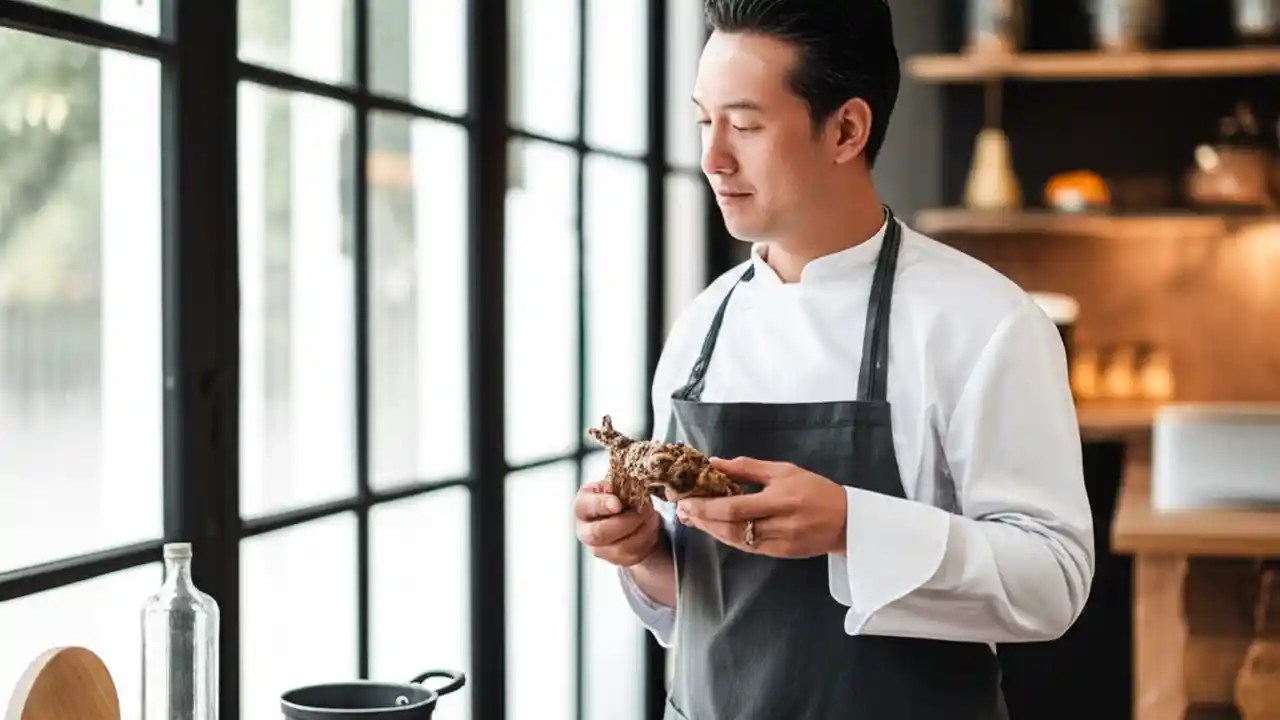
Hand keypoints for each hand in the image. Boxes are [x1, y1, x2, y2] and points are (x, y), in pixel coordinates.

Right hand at [574, 481, 662, 566]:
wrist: (623, 514)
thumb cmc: (615, 496)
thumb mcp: (614, 485)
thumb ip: (618, 486)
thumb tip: (630, 489)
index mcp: (582, 507)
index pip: (587, 507)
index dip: (602, 505)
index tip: (618, 504)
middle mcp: (585, 532)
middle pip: (600, 533)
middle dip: (627, 521)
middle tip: (645, 509)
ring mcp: (599, 549)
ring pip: (621, 548)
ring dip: (642, 531)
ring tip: (653, 515)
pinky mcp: (616, 560)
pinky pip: (634, 556)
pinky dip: (648, 540)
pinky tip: (651, 526)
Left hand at [676, 457, 847, 557]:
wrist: (848, 521)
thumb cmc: (815, 489)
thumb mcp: (784, 470)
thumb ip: (748, 467)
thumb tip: (715, 462)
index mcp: (781, 499)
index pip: (735, 507)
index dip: (707, 507)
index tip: (686, 501)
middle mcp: (780, 524)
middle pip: (731, 527)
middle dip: (703, 520)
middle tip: (682, 511)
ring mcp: (780, 543)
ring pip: (737, 540)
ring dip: (711, 530)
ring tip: (693, 519)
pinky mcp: (781, 554)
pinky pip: (748, 548)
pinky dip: (729, 538)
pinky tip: (715, 528)